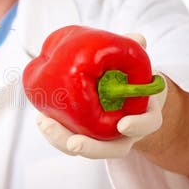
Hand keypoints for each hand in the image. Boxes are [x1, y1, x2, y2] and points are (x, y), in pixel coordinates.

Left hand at [35, 33, 167, 159]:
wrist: (124, 96)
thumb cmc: (130, 78)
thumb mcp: (135, 65)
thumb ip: (135, 51)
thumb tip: (138, 38)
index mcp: (145, 115)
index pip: (147, 125)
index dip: (138, 126)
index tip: (124, 125)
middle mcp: (126, 134)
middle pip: (112, 149)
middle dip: (91, 148)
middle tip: (74, 142)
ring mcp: (104, 138)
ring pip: (87, 149)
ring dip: (63, 140)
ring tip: (45, 123)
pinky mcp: (84, 135)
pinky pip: (69, 139)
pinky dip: (54, 132)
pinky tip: (41, 117)